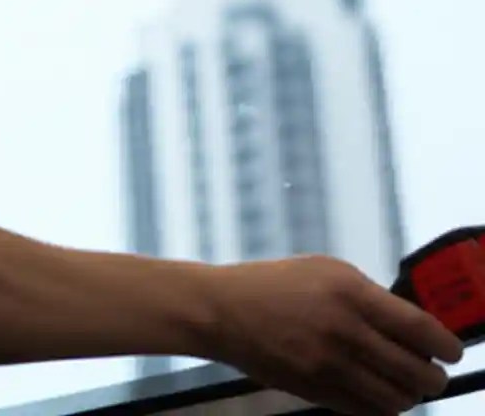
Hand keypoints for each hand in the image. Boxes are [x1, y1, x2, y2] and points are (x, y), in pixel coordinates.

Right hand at [201, 255, 462, 414]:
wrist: (220, 310)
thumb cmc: (273, 284)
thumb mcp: (326, 271)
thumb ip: (371, 295)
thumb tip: (413, 326)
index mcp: (350, 294)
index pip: (421, 330)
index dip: (448, 346)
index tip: (452, 350)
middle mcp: (343, 331)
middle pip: (416, 372)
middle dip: (434, 377)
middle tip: (433, 372)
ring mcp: (326, 365)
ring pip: (395, 400)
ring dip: (409, 396)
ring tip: (405, 385)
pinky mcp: (311, 389)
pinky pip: (364, 411)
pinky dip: (379, 407)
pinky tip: (375, 392)